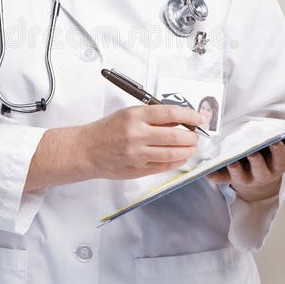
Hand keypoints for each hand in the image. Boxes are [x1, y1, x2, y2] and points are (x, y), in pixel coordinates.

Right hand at [26, 104, 200, 189]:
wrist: (86, 150)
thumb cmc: (107, 130)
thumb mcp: (128, 114)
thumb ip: (152, 117)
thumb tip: (179, 119)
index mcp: (135, 116)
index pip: (170, 113)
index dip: (189, 115)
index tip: (198, 117)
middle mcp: (136, 134)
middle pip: (175, 135)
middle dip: (192, 136)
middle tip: (197, 135)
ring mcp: (137, 154)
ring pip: (172, 153)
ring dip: (187, 150)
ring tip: (191, 147)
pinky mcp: (137, 170)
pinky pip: (164, 166)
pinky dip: (176, 162)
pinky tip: (180, 157)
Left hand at [208, 127, 284, 202]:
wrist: (261, 184)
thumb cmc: (274, 159)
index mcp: (279, 164)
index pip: (281, 159)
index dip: (278, 151)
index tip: (274, 142)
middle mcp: (264, 174)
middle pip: (261, 169)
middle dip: (257, 161)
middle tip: (253, 152)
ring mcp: (247, 178)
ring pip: (242, 176)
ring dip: (237, 170)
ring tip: (232, 162)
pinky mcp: (232, 179)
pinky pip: (223, 179)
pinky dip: (216, 177)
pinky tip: (208, 173)